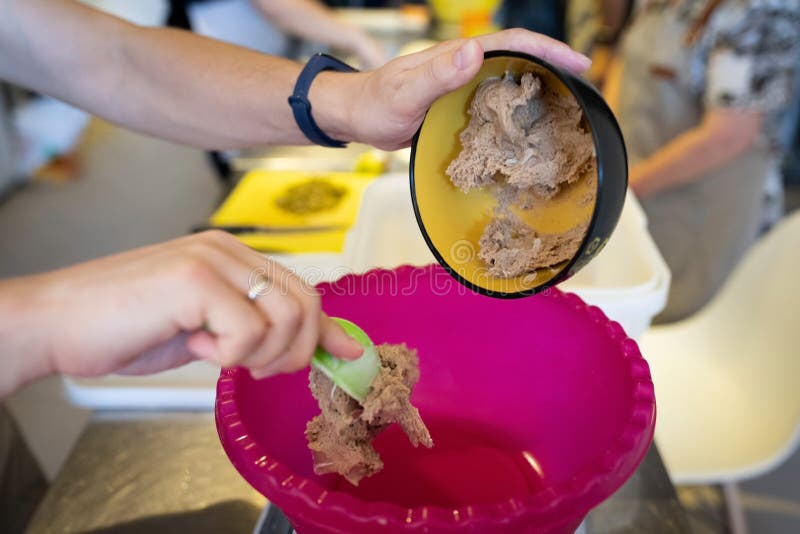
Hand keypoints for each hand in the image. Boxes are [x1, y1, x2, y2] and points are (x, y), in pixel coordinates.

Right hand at [0, 231, 362, 395]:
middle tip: (254, 367)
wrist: (57, 324)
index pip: (301, 288)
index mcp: (232, 256)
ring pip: (284, 318)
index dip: (327, 327)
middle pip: (306, 302)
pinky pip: (247, 332)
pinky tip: (190, 343)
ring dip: (256, 355)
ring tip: (212, 352)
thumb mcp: (206, 330)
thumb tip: (316, 346)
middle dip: (294, 350)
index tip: (348, 353)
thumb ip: (257, 330)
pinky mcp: (195, 278)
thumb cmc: (125, 327)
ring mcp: (212, 259)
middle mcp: (228, 249)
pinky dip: (225, 356)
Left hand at [337, 29, 591, 150]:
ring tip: (566, 111)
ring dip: (537, 91)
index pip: (514, 43)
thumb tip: (474, 51)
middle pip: (519, 60)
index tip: (579, 65)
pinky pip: (493, 103)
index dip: (549, 51)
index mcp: (458, 56)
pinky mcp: (457, 104)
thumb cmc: (375, 104)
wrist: (355, 115)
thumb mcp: (405, 92)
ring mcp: (462, 85)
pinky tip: (525, 131)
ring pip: (509, 82)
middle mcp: (464, 66)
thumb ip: (437, 74)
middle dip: (554, 69)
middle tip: (583, 92)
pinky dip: (513, 112)